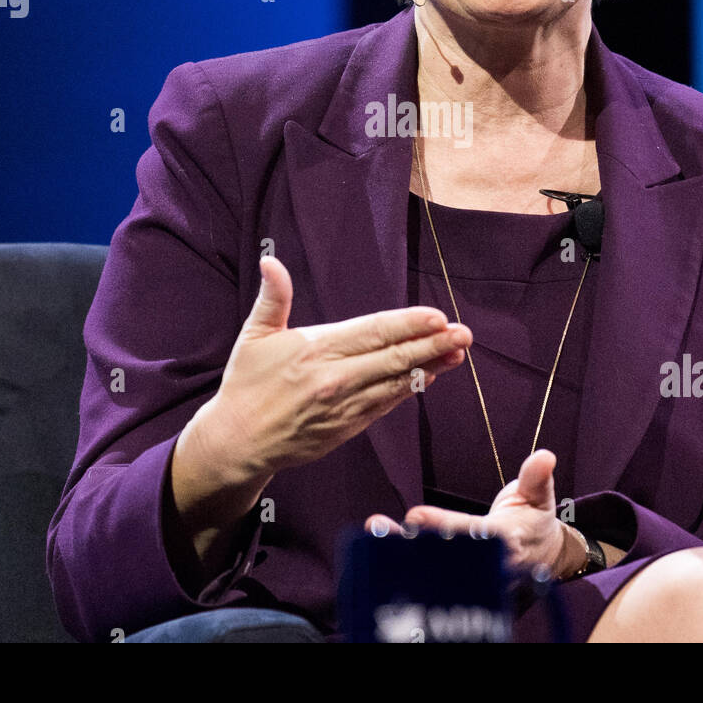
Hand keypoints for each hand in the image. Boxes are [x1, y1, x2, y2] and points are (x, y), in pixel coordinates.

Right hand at [186, 255, 469, 482]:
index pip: (373, 332)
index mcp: (316, 350)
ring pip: (396, 384)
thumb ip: (273, 298)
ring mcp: (344, 407)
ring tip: (457, 353)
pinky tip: (429, 377)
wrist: (238, 442)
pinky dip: (409, 390)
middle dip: (433, 345)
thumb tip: (271, 260)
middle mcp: (335, 379)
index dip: (408, 325)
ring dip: (430, 368)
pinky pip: (385, 405)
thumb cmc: (246, 384)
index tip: (437, 317)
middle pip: (394, 358)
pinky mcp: (347, 429)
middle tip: (464, 334)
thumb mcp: (254, 336)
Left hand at [365, 449, 578, 578]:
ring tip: (373, 530)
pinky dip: (402, 562)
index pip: (471, 535)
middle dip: (412, 544)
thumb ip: (536, 478)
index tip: (416, 515)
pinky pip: (429, 574)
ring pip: (432, 569)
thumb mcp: (538, 497)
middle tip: (380, 528)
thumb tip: (544, 456)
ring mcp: (471, 575)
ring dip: (398, 552)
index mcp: (507, 542)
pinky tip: (376, 544)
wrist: (542, 556)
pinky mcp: (458, 579)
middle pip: (445, 557)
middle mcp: (485, 565)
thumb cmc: (534, 520)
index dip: (445, 526)